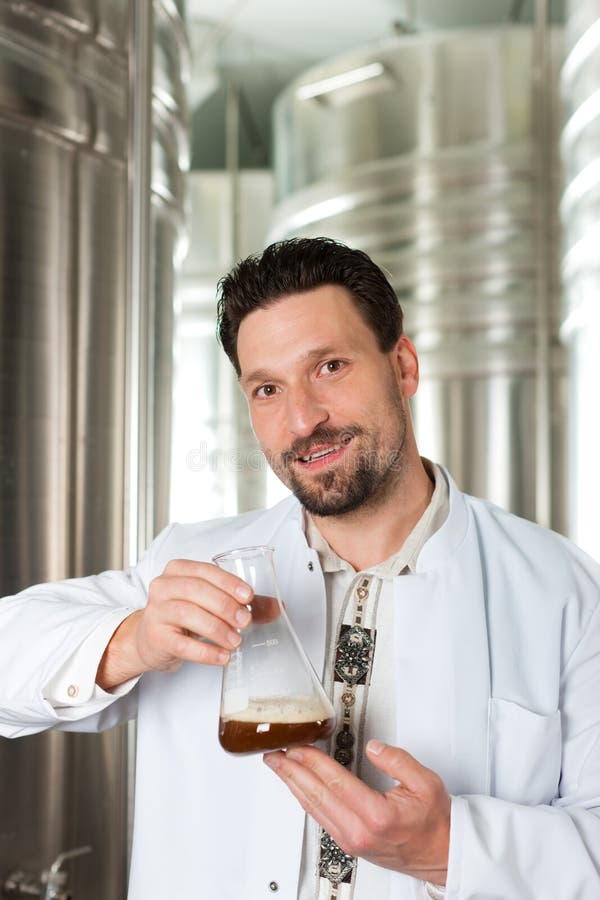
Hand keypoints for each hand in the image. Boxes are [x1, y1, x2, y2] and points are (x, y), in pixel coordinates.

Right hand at [97, 559, 252, 688]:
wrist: (150, 639)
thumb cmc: (183, 616)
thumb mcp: (210, 603)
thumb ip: (242, 603)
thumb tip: (278, 607)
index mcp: (178, 570)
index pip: (205, 570)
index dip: (228, 583)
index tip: (249, 597)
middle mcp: (163, 586)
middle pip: (196, 590)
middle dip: (225, 606)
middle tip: (246, 621)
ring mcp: (156, 612)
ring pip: (187, 614)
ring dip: (217, 628)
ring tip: (236, 641)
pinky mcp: (156, 637)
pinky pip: (182, 644)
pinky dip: (206, 652)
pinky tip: (222, 656)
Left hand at [263, 740, 449, 884]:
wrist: (441, 854)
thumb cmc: (435, 822)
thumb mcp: (427, 783)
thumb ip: (399, 761)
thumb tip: (374, 747)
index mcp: (377, 816)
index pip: (335, 782)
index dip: (313, 762)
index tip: (298, 746)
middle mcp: (360, 832)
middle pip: (316, 796)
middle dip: (292, 771)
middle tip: (275, 754)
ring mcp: (352, 840)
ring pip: (313, 808)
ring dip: (293, 784)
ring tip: (279, 766)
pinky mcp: (349, 843)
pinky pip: (319, 817)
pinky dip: (305, 798)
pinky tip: (298, 786)